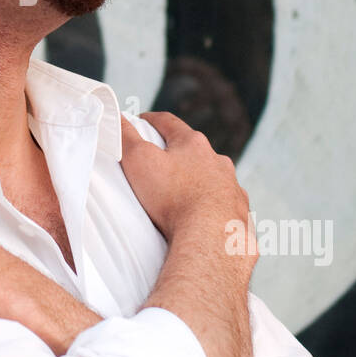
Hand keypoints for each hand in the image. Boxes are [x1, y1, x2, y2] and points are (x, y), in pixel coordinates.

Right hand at [121, 110, 252, 254]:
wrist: (210, 239)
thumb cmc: (174, 198)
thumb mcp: (139, 160)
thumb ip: (126, 136)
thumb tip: (117, 117)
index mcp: (193, 144)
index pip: (169, 123)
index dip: (152, 120)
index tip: (142, 121)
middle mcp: (218, 161)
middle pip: (195, 150)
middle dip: (179, 153)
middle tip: (162, 162)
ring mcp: (232, 187)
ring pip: (213, 177)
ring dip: (200, 180)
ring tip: (183, 194)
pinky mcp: (238, 212)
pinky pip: (225, 205)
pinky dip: (213, 206)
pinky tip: (204, 218)